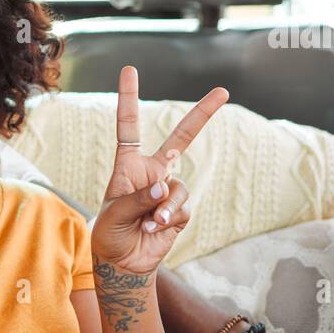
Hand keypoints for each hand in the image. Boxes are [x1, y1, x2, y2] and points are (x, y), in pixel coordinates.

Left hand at [92, 66, 227, 273]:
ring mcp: (169, 190)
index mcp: (128, 164)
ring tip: (148, 222)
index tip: (129, 70)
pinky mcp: (180, 210)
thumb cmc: (109, 234)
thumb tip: (164, 186)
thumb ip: (137, 198)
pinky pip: (182, 208)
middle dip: (202, 115)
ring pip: (179, 187)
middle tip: (224, 91)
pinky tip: (154, 229)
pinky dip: (169, 218)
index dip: (129, 98)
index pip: (129, 125)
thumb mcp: (113, 214)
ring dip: (164, 206)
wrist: (123, 262)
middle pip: (182, 138)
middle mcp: (152, 172)